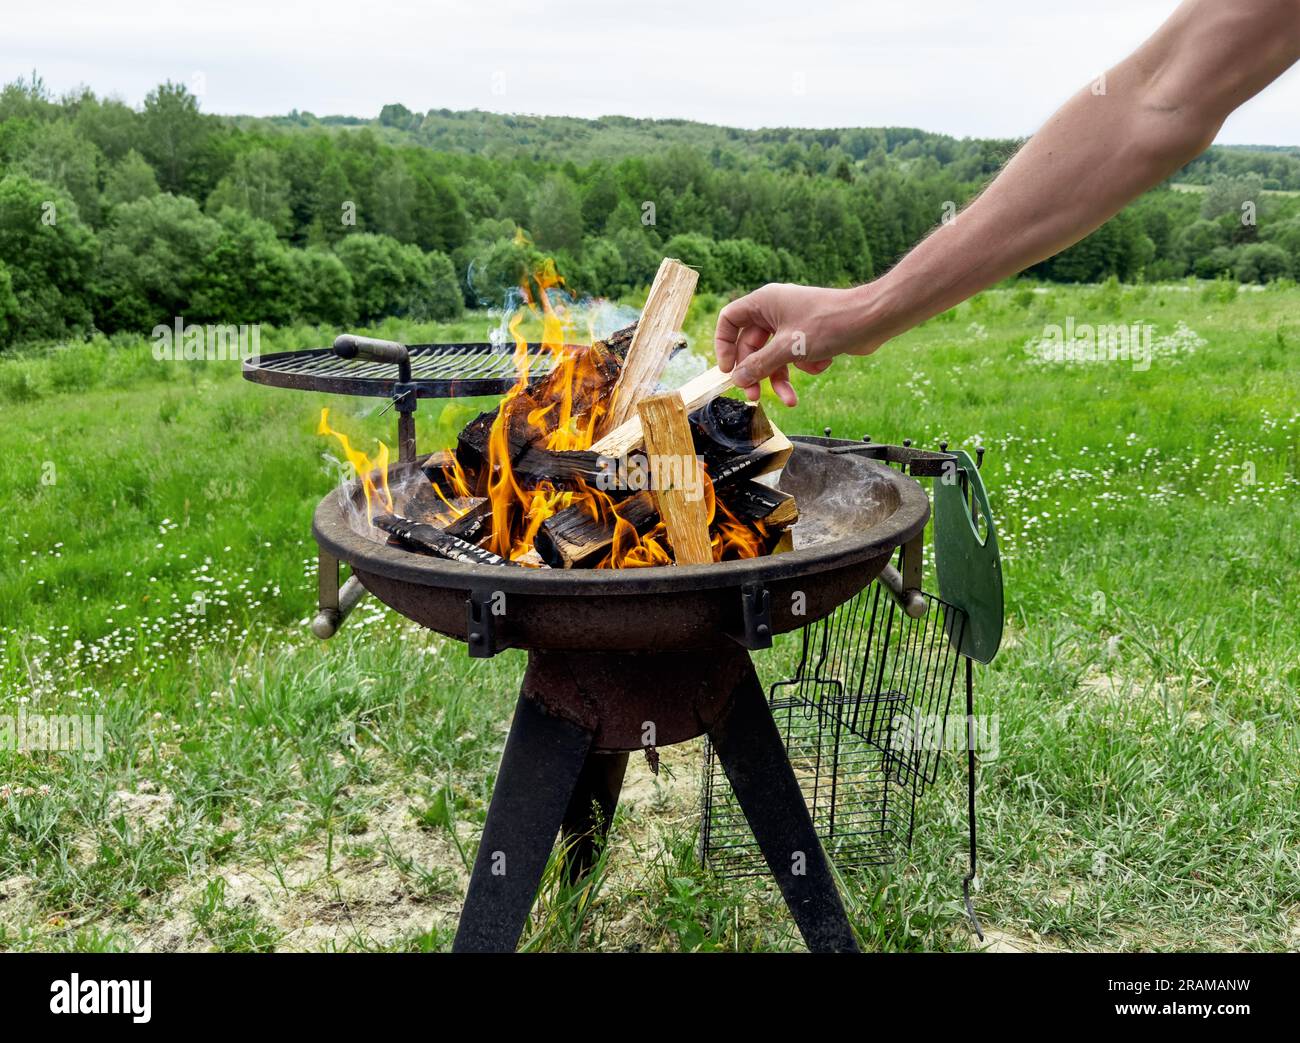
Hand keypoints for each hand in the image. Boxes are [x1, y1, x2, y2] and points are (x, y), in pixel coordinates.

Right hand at [714, 283, 884, 405]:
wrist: (872, 319)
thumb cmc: (830, 323)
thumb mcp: (788, 348)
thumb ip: (760, 365)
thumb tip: (737, 378)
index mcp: (764, 302)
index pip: (729, 320)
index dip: (724, 345)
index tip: (728, 370)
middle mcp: (775, 310)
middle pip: (751, 345)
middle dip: (756, 372)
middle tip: (754, 395)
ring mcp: (793, 323)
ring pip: (774, 356)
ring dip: (781, 378)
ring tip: (790, 400)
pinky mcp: (809, 336)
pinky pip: (795, 356)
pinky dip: (806, 366)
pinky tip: (823, 363)